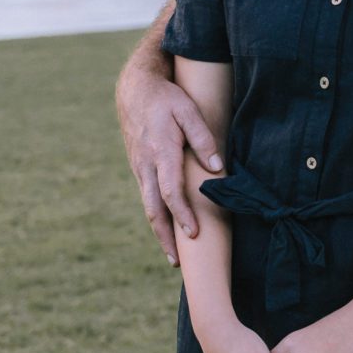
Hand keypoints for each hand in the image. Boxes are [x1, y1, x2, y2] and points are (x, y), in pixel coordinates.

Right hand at [117, 59, 220, 264]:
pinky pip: (148, 197)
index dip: (182, 215)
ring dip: (160, 231)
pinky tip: (166, 229)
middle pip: (154, 209)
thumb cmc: (167, 98)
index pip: (170, 192)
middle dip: (166, 237)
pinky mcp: (139, 168)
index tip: (194, 235)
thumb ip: (203, 139)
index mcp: (160, 153)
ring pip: (149, 206)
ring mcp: (140, 168)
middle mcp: (146, 166)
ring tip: (173, 255)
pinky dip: (157, 216)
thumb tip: (218, 169)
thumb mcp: (188, 110)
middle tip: (177, 262)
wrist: (135, 90)